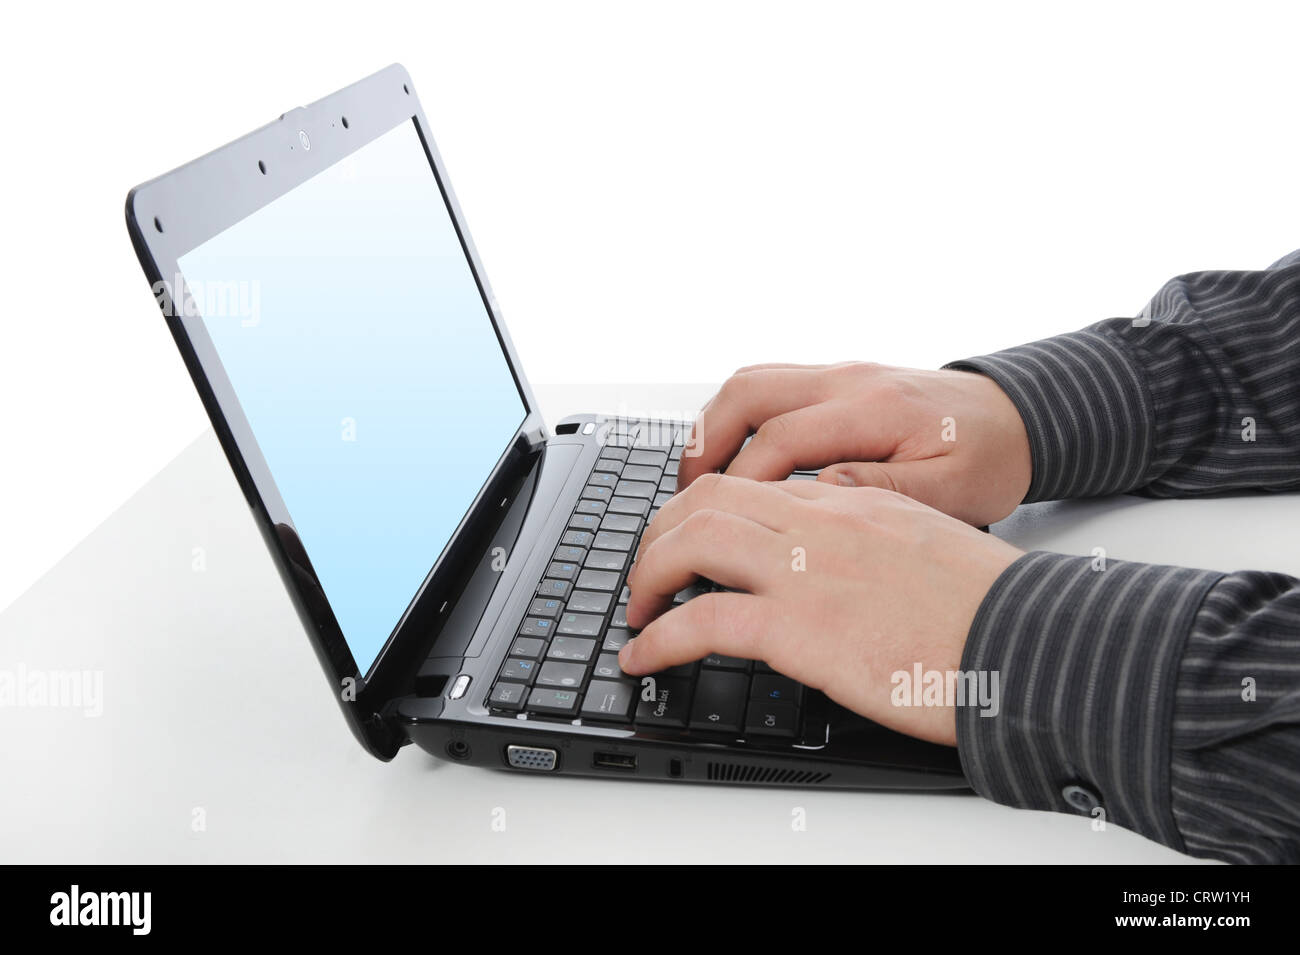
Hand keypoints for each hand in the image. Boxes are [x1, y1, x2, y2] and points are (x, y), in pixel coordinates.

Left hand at [620, 475, 1022, 744]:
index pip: (752, 483)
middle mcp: (819, 524)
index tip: (684, 537)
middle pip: (705, 499)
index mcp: (851, 502)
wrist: (1031, 640)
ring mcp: (805, 572)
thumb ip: (871, 527)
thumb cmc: (991, 604)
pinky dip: (659, 639)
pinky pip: (701, 622)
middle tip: (648, 569)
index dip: (702, 506)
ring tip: (636, 609)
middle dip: (660, 531)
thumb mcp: (926, 539)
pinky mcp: (801, 630)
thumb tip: (837, 534)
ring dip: (647, 575)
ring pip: (691, 544)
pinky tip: (644, 658)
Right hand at [678, 362, 1032, 526]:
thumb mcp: (953, 492)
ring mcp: (839, 374)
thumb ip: (884, 490)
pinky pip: (766, 387)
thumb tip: (818, 492)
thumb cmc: (989, 459)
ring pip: (747, 383)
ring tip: (696, 484)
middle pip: (746, 393)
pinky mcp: (835, 380)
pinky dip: (735, 421)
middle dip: (705, 447)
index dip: (741, 485)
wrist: (1019, 415)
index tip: (721, 531)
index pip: (780, 439)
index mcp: (875, 410)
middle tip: (685, 500)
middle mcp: (849, 380)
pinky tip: (730, 461)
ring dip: (712, 430)